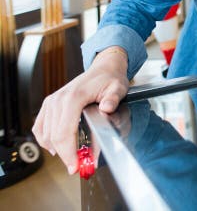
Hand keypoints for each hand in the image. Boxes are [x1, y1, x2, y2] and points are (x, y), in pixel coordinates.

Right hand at [32, 48, 128, 173]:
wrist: (103, 68)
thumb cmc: (110, 79)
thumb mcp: (118, 88)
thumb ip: (113, 99)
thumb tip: (107, 107)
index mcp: (73, 97)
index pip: (64, 132)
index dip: (68, 152)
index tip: (75, 166)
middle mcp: (58, 99)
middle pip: (54, 136)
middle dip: (64, 155)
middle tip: (76, 167)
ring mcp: (52, 102)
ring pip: (45, 133)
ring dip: (56, 149)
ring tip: (70, 158)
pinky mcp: (49, 104)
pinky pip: (40, 126)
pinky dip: (45, 139)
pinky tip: (55, 147)